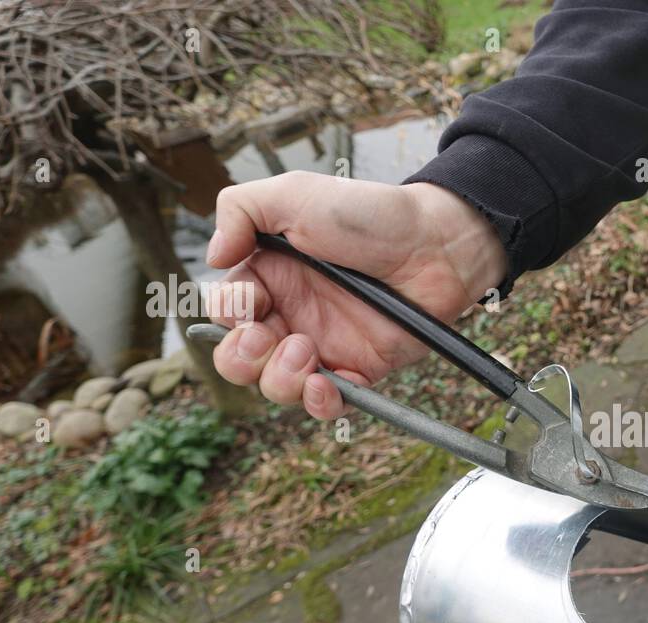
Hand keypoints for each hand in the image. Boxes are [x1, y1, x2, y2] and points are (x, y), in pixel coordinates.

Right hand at [205, 172, 505, 418]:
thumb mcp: (294, 193)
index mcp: (270, 275)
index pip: (226, 312)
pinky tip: (323, 386)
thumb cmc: (369, 214)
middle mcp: (291, 314)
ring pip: (276, 386)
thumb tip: (211, 257)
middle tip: (265, 338)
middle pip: (240, 359)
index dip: (229, 314)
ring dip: (278, 378)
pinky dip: (317, 403)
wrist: (435, 243)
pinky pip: (327, 404)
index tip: (252, 300)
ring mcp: (324, 345)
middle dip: (240, 358)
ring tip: (305, 351)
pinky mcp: (359, 369)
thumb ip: (238, 210)